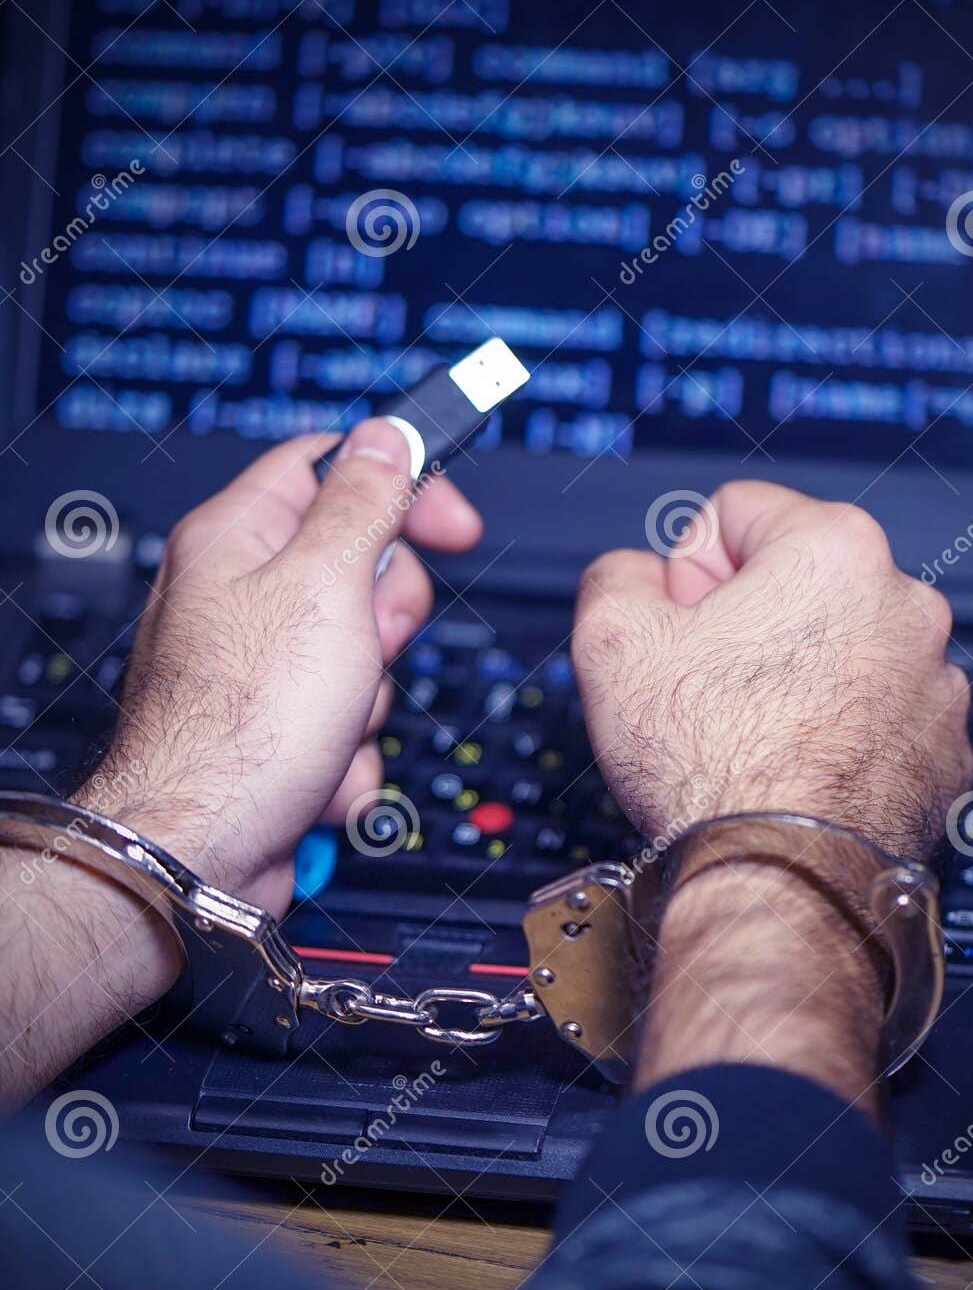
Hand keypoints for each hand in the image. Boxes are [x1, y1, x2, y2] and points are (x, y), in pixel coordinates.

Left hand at [79, 420, 481, 914]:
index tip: (453, 521)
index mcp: (237, 538)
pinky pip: (347, 723)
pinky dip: (347, 753)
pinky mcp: (274, 732)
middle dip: (386, 620)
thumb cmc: (241, 725)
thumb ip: (362, 502)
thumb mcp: (326, 585)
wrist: (202, 852)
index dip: (401, 485)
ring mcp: (256, 669)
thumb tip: (384, 437)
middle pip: (358, 569)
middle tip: (369, 642)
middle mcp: (238, 597)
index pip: (330, 467)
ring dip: (369, 700)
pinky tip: (316, 770)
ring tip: (329, 722)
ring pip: (363, 657)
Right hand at [572, 480, 972, 861]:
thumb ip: (617, 575)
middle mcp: (904, 604)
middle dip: (745, 626)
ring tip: (750, 739)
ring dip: (796, 682)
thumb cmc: (715, 765)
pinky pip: (876, 721)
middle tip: (705, 691)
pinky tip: (793, 772)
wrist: (782, 877)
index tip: (681, 630)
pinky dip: (837, 738)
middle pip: (795, 585)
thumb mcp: (611, 640)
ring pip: (840, 654)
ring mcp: (933, 683)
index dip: (686, 572)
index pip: (735, 514)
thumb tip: (637, 577)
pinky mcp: (942, 752)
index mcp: (834, 550)